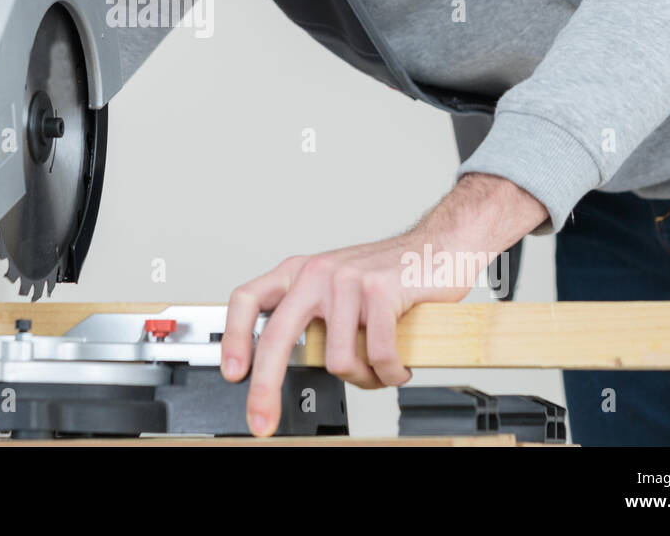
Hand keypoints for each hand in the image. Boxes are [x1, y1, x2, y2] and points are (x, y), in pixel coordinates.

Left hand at [219, 172, 548, 436]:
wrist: (438, 248)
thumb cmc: (388, 276)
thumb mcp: (337, 290)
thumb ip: (312, 318)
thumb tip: (283, 365)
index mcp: (298, 272)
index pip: (249, 299)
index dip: (234, 337)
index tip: (232, 373)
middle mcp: (316, 273)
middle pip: (276, 338)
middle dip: (265, 388)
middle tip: (263, 421)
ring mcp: (346, 280)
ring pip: (337, 359)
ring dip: (363, 377)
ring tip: (380, 367)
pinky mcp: (379, 291)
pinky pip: (377, 354)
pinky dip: (391, 372)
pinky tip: (399, 365)